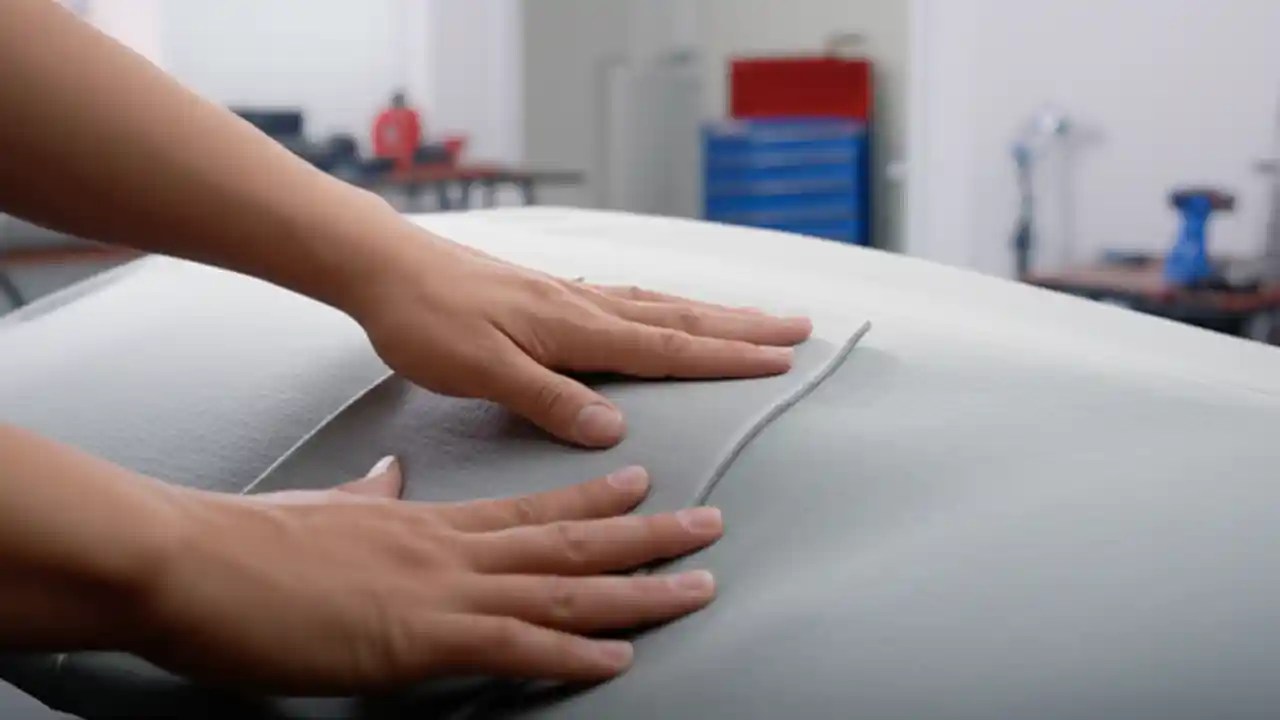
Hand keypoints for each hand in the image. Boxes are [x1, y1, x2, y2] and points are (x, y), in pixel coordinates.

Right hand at [136, 459, 721, 692]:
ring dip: (638, 591)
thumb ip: (367, 495)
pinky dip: (573, 653)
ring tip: (699, 586)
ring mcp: (442, 590)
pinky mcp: (420, 637)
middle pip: (570, 539)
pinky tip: (619, 658)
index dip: (594, 498)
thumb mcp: (326, 511)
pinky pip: (515, 645)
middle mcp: (453, 549)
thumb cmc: (253, 543)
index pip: (532, 509)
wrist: (195, 558)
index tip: (645, 484)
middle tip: (713, 524)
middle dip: (648, 537)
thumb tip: (386, 476)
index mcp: (431, 522)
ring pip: (563, 587)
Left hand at [350, 233, 811, 447]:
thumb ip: (547, 399)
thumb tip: (614, 431)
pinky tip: (667, 309)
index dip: (725, 359)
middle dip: (741, 328)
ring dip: (713, 314)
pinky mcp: (549, 295)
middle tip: (798, 329)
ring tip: (756, 318)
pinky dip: (666, 306)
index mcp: (572, 328)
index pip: (665, 348)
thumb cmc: (424, 322)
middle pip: (678, 318)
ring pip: (657, 305)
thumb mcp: (479, 371)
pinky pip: (628, 300)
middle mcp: (581, 306)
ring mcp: (568, 296)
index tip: (780, 361)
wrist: (384, 266)